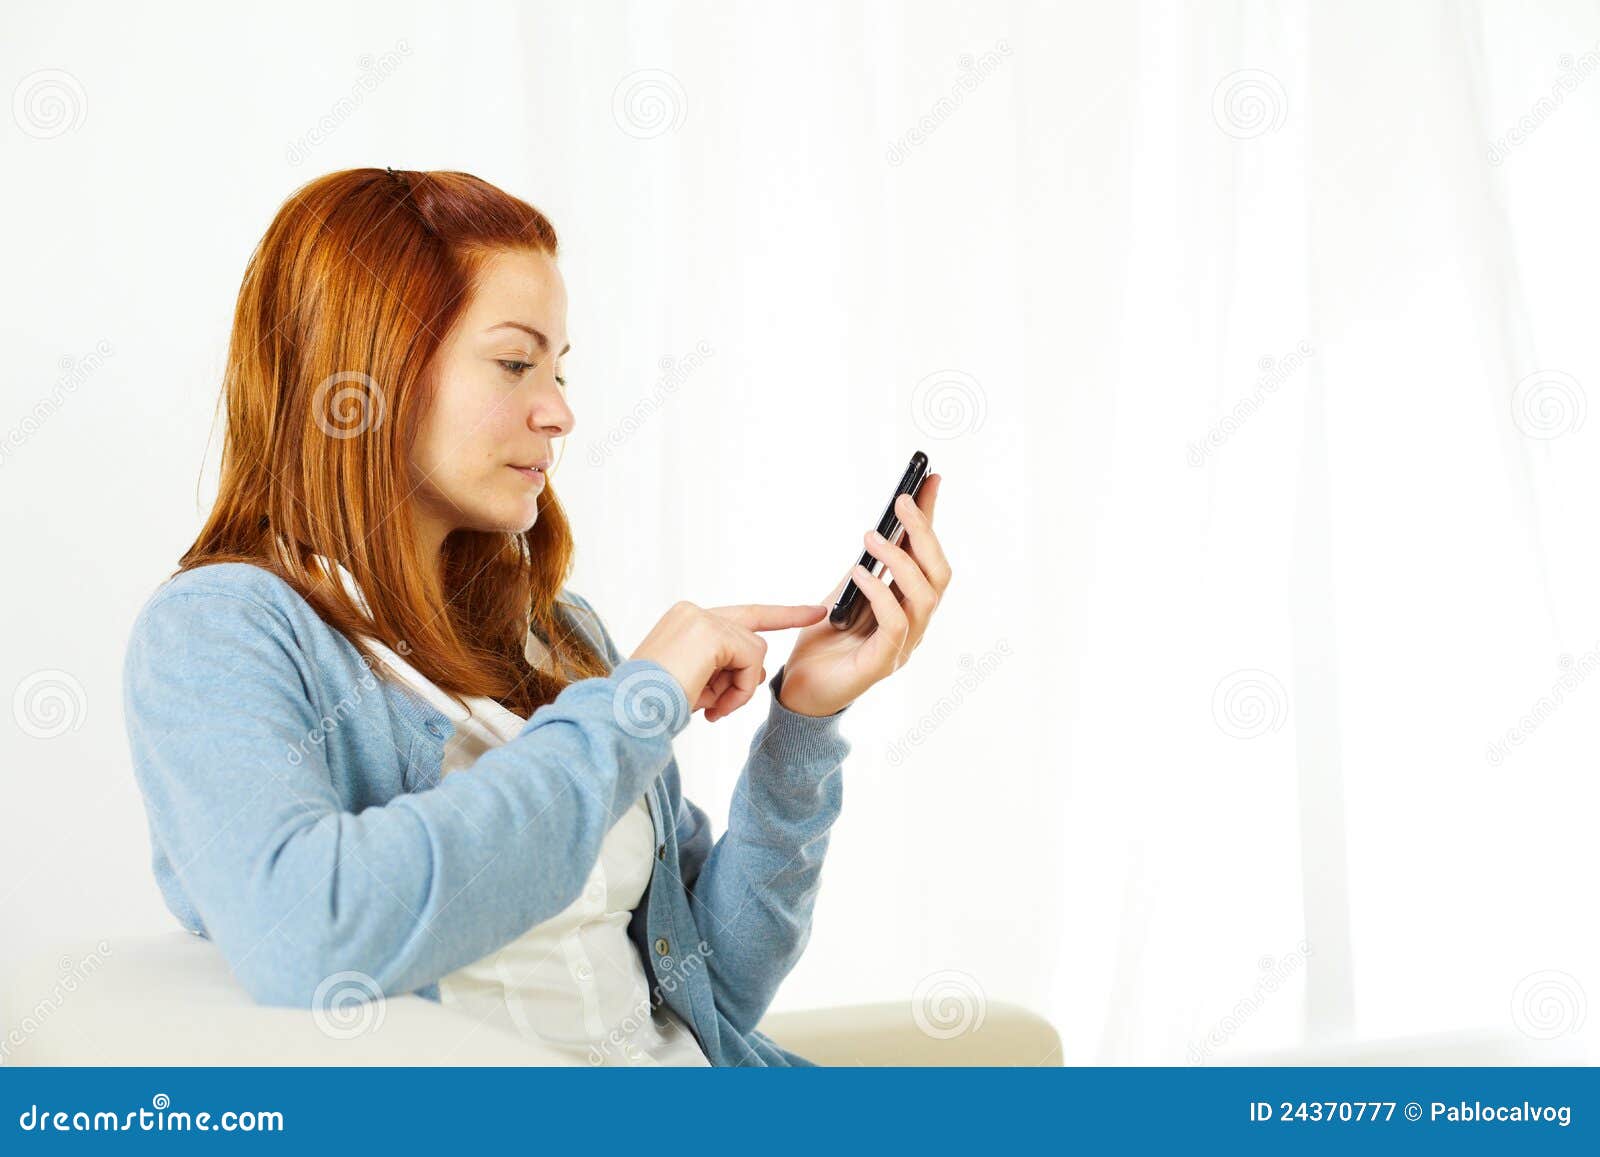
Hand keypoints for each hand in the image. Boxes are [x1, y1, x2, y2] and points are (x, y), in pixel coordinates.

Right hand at [629, 601, 827, 721]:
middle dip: (768, 646)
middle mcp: (694, 612)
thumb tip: (760, 671)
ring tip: (710, 709)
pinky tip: (713, 706)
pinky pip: (750, 662)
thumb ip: (726, 670)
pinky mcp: (711, 633)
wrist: (628, 713)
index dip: (781, 615)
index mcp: (686, 620)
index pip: (743, 614)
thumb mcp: (696, 684)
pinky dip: (739, 690)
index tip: (814, 612)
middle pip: (752, 631)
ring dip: (739, 688)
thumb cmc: (654, 705)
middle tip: (762, 666)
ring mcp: (702, 618)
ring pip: (753, 651)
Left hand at [778, 473, 950, 716]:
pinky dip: (881, 592)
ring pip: (925, 596)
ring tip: (872, 538)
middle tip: (900, 501)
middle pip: (939, 574)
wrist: (799, 690)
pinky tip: (860, 573)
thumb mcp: (845, 591)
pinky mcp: (883, 664)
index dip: (931, 520)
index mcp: (908, 605)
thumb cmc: (824, 643)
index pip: (929, 557)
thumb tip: (880, 528)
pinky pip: (896, 623)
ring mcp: (904, 646)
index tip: (928, 480)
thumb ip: (866, 566)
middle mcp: (915, 624)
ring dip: (901, 560)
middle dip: (924, 532)